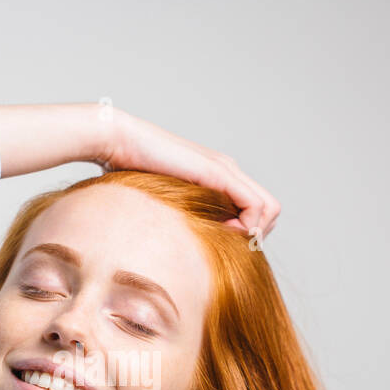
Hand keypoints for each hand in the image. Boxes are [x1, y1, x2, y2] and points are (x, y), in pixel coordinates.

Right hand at [96, 109, 280, 237]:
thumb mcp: (164, 202)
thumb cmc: (131, 173)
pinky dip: (248, 225)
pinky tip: (224, 232)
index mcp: (219, 178)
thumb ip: (180, 216)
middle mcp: (229, 171)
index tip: (222, 244)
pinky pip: (254, 205)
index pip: (257, 210)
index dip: (248, 233)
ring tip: (225, 240)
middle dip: (256, 235)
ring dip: (253, 233)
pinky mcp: (218, 173)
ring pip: (269, 209)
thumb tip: (179, 246)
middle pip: (270, 211)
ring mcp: (226, 170)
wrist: (119, 142)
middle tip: (228, 247)